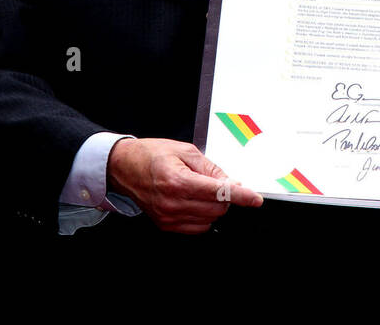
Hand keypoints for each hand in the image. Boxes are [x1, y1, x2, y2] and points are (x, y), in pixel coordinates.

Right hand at [107, 136, 261, 233]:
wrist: (124, 167)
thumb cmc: (152, 154)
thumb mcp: (186, 151)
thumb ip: (211, 168)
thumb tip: (231, 183)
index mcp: (177, 180)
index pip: (218, 192)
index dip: (241, 195)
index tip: (255, 199)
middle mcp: (172, 202)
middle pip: (218, 208)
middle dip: (225, 196)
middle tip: (218, 182)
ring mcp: (168, 217)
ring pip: (210, 219)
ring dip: (214, 206)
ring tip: (199, 189)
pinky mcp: (166, 225)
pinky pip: (198, 227)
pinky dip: (204, 215)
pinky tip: (195, 201)